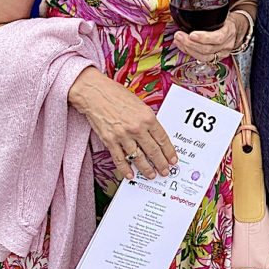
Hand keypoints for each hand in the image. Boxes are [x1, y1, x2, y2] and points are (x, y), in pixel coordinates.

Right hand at [68, 65, 177, 179]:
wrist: (95, 93)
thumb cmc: (117, 95)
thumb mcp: (139, 104)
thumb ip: (147, 120)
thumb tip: (154, 136)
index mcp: (147, 117)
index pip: (162, 139)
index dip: (169, 152)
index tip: (173, 160)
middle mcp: (137, 128)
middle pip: (153, 151)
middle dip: (161, 163)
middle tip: (165, 171)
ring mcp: (123, 136)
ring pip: (138, 158)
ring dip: (146, 169)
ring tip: (151, 175)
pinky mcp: (109, 141)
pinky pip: (120, 159)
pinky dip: (125, 169)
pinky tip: (130, 175)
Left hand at [173, 11, 248, 64]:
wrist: (234, 28)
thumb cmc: (226, 20)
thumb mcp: (222, 13)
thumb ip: (210, 13)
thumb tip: (190, 7)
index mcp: (229, 31)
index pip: (218, 38)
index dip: (204, 38)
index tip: (191, 34)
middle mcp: (227, 44)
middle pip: (208, 49)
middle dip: (190, 43)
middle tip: (179, 36)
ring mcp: (222, 53)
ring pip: (204, 57)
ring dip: (188, 49)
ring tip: (178, 40)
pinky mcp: (215, 58)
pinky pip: (201, 58)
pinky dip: (189, 52)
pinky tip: (182, 46)